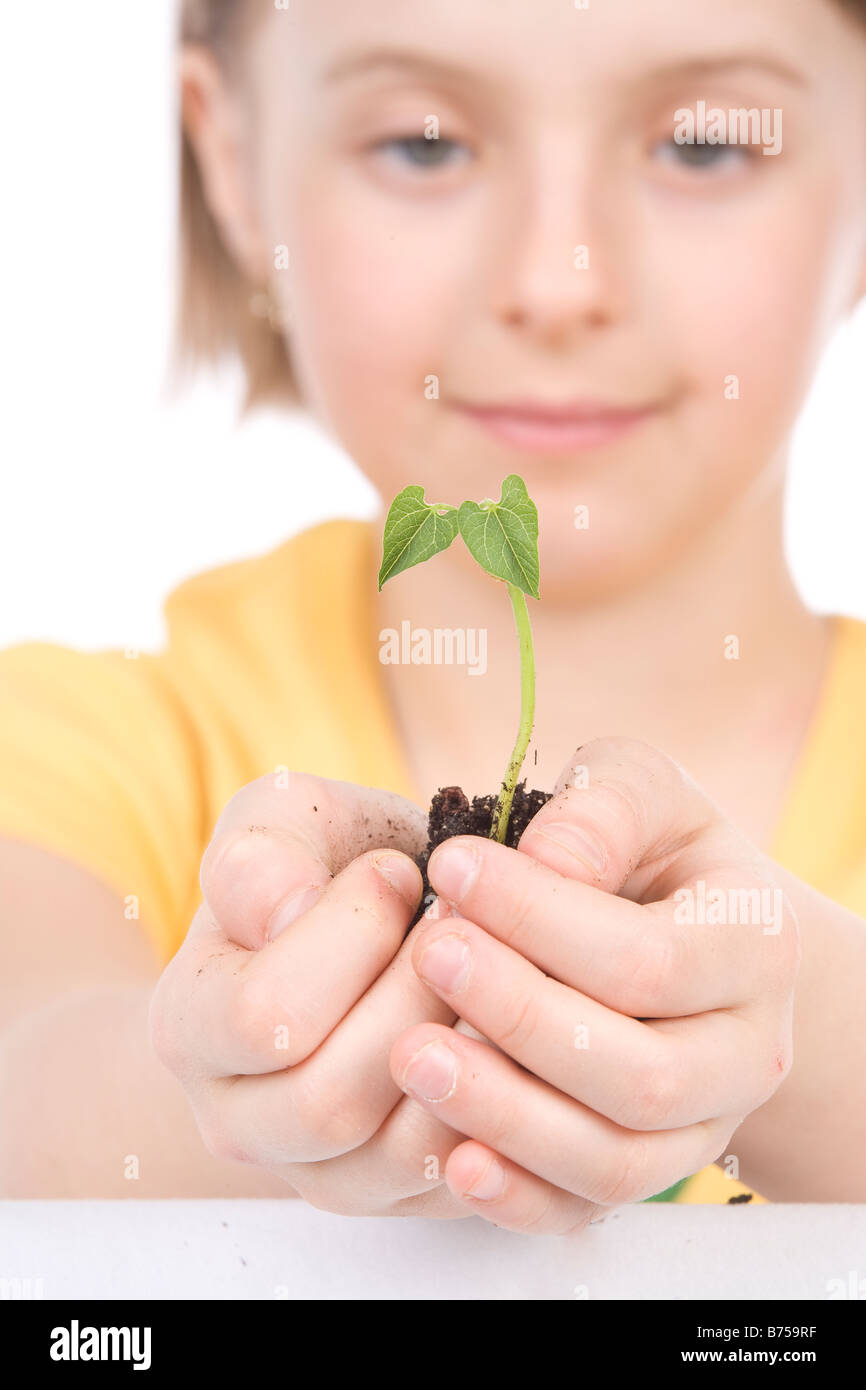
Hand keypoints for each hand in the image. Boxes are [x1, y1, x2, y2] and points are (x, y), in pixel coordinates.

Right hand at [148, 770, 474, 1217]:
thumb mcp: (284, 820)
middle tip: (462, 923)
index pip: (263, 1015)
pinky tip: (514, 1028)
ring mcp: (317, 1172)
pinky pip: (457, 1180)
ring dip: (464, 1051)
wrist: (371, 926)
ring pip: (397, 1153)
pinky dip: (499, 1105)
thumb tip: (284, 913)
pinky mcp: (396, 1196)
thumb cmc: (326, 866)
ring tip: (491, 970)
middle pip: (327, 1102)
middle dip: (415, 999)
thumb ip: (263, 852)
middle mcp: (237, 1121)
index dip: (351, 934)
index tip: (397, 870)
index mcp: (189, 1026)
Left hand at [389, 737, 800, 1233]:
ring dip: (506, 1113)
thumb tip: (546, 857)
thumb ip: (604, 810)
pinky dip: (518, 1197)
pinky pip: (586, 1208)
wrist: (690, 928)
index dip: (538, 916)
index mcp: (756, 947)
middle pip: (638, 1073)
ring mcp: (700, 1126)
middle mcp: (746, 1053)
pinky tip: (450, 1161)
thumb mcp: (645, 794)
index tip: (449, 867)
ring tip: (412, 1055)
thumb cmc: (653, 850)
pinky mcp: (646, 1172)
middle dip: (520, 1017)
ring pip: (614, 1158)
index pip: (647, 958)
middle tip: (429, 955)